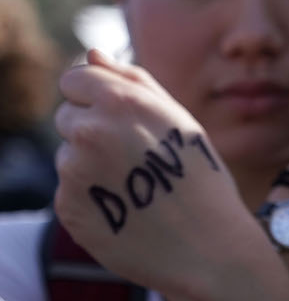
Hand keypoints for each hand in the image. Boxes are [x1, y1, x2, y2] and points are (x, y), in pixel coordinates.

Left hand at [54, 50, 253, 296]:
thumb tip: (92, 53)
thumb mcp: (178, 119)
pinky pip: (70, 191)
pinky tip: (126, 208)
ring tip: (136, 187)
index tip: (119, 116)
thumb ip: (133, 81)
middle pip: (68, 116)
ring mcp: (74, 172)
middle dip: (93, 129)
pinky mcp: (68, 208)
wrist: (207, 247)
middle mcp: (90, 132)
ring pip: (69, 156)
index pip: (74, 78)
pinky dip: (92, 198)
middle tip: (136, 157)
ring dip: (92, 165)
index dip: (96, 95)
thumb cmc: (201, 177)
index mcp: (120, 101)